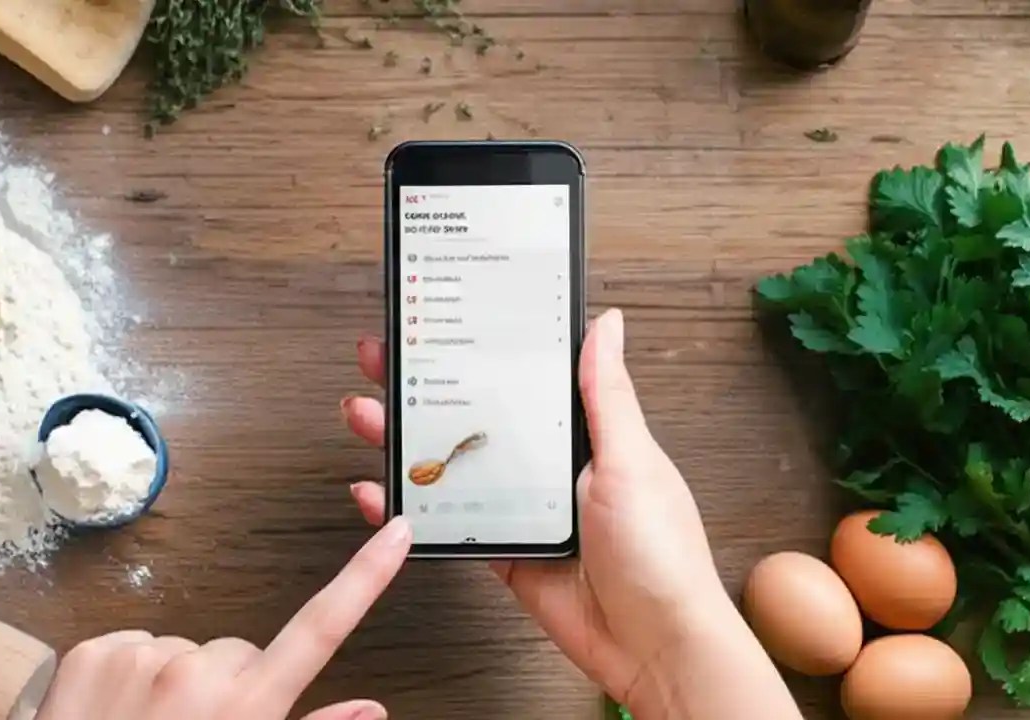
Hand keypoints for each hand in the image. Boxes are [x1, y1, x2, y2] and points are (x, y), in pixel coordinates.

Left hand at [35, 518, 411, 719]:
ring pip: (186, 649)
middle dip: (231, 682)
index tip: (394, 535)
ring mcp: (143, 658)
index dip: (364, 577)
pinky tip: (120, 714)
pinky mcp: (94, 652)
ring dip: (176, 682)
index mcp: (246, 708)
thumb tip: (370, 710)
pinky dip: (131, 676)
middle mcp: (198, 674)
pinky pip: (134, 645)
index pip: (323, 628)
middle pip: (240, 650)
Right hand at [342, 309, 745, 715]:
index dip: (480, 353)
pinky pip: (451, 522)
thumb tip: (609, 325)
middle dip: (425, 389)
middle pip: (476, 419)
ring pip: (454, 466)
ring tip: (369, 415)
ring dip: (408, 442)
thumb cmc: (661, 553)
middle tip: (385, 361)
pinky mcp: (505, 551)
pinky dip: (413, 507)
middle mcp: (551, 467)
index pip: (522, 380)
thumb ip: (607, 395)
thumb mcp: (632, 459)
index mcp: (586, 435)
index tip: (443, 325)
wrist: (654, 644)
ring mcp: (524, 509)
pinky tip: (381, 490)